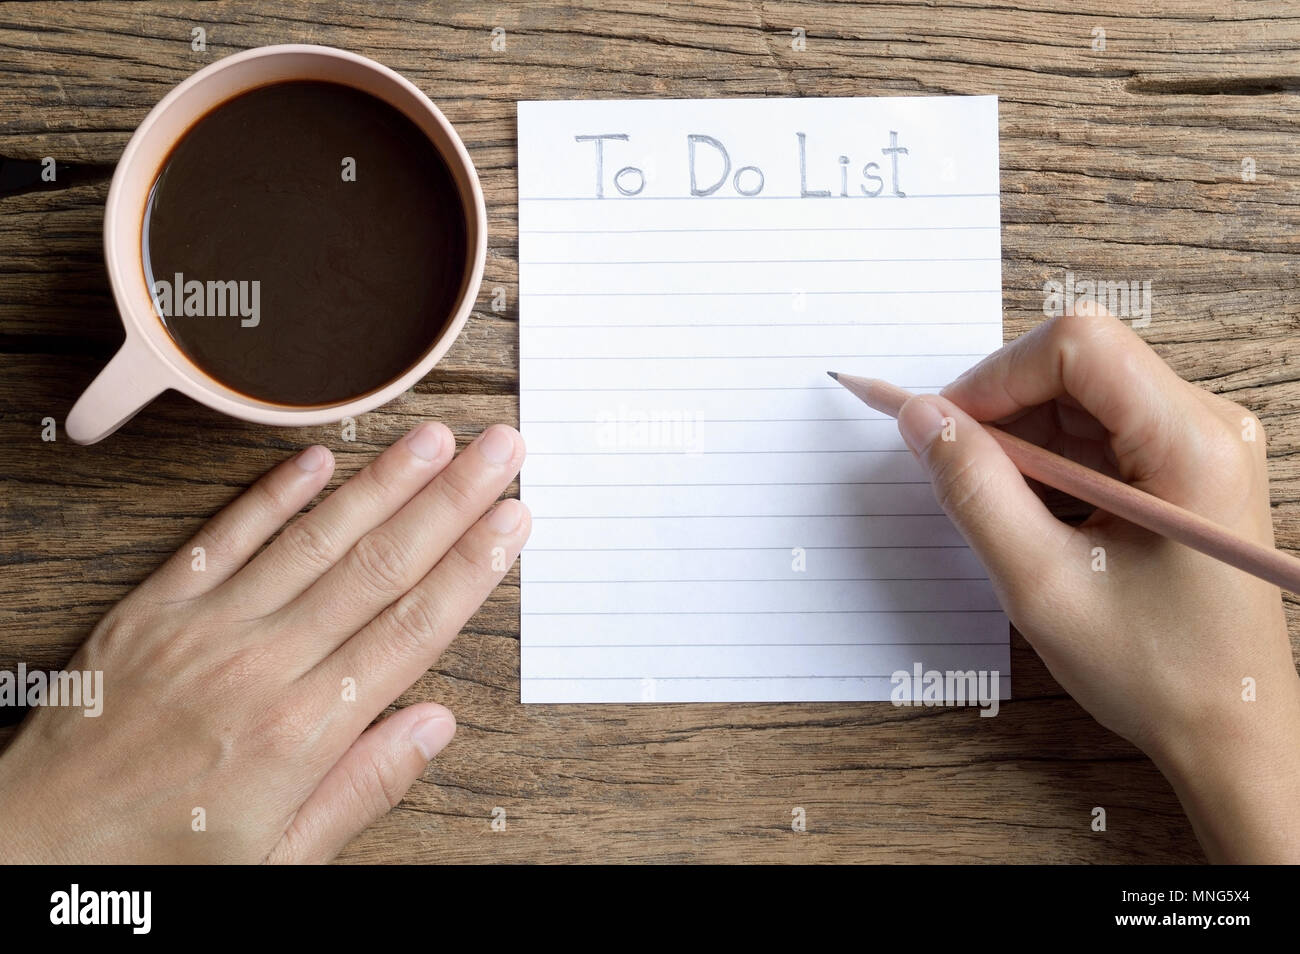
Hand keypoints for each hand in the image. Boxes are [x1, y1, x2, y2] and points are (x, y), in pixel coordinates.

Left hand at [0, 422, 529, 862]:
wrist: (34, 851)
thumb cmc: (158, 864)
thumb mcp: (278, 860)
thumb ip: (362, 788)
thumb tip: (434, 725)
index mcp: (302, 731)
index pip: (413, 626)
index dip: (473, 566)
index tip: (513, 520)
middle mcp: (261, 665)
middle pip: (380, 565)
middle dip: (452, 501)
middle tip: (499, 450)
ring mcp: (206, 628)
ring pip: (317, 538)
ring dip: (384, 482)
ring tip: (435, 438)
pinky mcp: (154, 608)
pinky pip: (226, 536)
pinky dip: (275, 493)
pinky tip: (321, 458)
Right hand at [897, 309, 1299, 862]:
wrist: (1232, 729)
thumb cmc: (1156, 671)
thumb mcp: (1041, 584)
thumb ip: (973, 491)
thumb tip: (920, 419)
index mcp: (1191, 445)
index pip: (1078, 345)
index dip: (996, 377)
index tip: (946, 430)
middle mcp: (1208, 426)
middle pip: (1078, 362)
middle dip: (1003, 408)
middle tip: (958, 472)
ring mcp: (1201, 444)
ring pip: (1082, 393)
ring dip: (1024, 438)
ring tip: (1002, 509)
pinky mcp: (1187, 465)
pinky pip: (1100, 430)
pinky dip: (1051, 460)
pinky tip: (1036, 516)